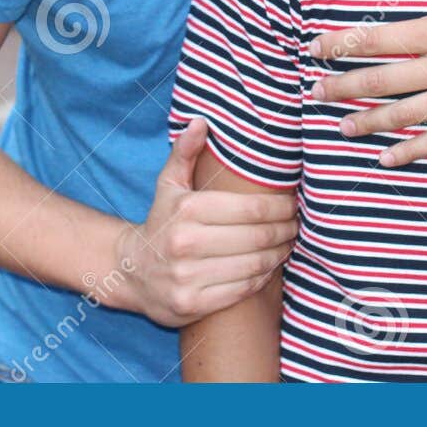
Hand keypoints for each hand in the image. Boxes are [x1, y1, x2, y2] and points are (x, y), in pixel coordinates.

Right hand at [113, 119, 297, 326]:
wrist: (130, 272)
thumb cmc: (161, 223)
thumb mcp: (168, 185)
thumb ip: (185, 153)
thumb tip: (201, 121)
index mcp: (187, 209)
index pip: (251, 208)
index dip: (280, 207)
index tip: (293, 204)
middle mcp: (186, 243)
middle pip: (257, 237)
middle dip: (285, 230)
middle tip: (297, 225)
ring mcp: (188, 277)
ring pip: (254, 265)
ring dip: (279, 254)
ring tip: (288, 244)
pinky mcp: (192, 304)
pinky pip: (242, 290)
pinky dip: (263, 278)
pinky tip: (269, 267)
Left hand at [306, 0, 426, 166]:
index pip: (375, 40)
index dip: (341, 46)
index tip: (315, 50)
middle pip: (381, 81)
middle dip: (343, 88)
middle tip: (314, 93)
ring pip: (405, 114)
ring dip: (370, 122)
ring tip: (343, 128)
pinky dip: (413, 150)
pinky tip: (388, 158)